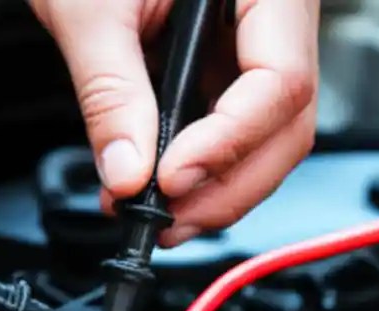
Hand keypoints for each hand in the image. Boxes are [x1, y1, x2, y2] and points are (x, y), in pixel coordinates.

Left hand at [30, 0, 318, 245]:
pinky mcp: (235, 59)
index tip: (171, 180)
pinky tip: (167, 187)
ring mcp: (260, 37)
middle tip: (167, 220)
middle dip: (229, 184)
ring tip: (159, 214)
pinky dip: (207, 165)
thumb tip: (128, 173)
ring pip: (272, 134)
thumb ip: (110, 94)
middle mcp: (278, 10)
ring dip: (220, 187)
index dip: (229, 143)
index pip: (281, 79)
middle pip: (289, 121)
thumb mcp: (89, 8)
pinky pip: (240, 124)